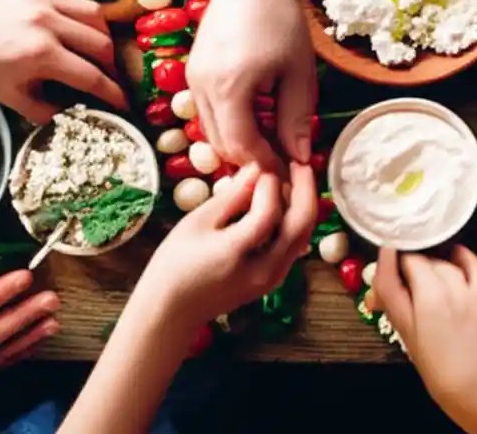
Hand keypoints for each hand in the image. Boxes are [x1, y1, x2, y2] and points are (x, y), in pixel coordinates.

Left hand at [0, 0, 124, 122]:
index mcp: (39, 55)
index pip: (91, 77)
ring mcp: (46, 4)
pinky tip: (88, 36)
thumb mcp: (13, 99)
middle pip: (102, 47)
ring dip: (107, 42)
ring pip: (99, 21)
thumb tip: (81, 116)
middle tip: (113, 82)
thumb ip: (50, 112)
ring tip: (103, 58)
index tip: (125, 106)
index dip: (113, 94)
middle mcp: (47, 26)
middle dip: (113, 69)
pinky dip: (93, 23)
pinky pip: (82, 6)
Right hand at [133, 164, 315, 327]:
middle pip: (301, 224)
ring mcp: (274, 278)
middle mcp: (267, 269)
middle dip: (305, 189)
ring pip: (302, 235)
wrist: (171, 313)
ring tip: (295, 178)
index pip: (270, 211)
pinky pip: (293, 244)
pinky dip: (293, 221)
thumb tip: (256, 169)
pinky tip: (284, 202)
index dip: (271, 183)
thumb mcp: (197, 223)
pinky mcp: (274, 279)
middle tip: (299, 163)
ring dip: (303, 205)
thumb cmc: (174, 266)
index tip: (264, 163)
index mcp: (240, 253)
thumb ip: (231, 197)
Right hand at [187, 0, 316, 169]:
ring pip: (212, 129)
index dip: (265, 164)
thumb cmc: (280, 19)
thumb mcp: (298, 73)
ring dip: (240, 140)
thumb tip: (298, 159)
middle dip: (251, 157)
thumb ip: (295, 119)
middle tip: (283, 160)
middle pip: (221, 144)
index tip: (290, 170)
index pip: (241, 147)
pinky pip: (208, 110)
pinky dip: (230, 122)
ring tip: (274, 137)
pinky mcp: (194, 70)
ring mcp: (192, 78)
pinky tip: (257, 114)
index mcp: (227, 89)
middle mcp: (200, 87)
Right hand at [374, 246, 476, 432]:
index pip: (412, 258)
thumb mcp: (406, 333)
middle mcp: (463, 287)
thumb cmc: (440, 372)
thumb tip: (386, 254)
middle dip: (429, 267)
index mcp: (432, 292)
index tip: (400, 275)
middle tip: (421, 285)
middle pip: (440, 261)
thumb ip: (391, 290)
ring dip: (461, 264)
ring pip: (473, 263)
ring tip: (453, 274)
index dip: (402, 264)